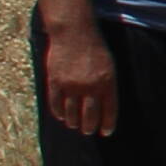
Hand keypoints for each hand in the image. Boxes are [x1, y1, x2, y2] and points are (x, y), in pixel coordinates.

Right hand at [39, 16, 117, 137]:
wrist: (74, 33)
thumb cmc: (96, 49)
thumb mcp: (110, 66)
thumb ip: (107, 85)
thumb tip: (104, 104)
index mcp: (108, 83)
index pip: (109, 110)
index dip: (107, 124)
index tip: (106, 132)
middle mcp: (90, 86)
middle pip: (90, 115)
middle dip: (89, 126)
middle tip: (88, 131)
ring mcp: (71, 85)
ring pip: (72, 112)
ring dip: (74, 122)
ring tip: (75, 126)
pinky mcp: (56, 81)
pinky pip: (56, 103)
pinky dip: (58, 112)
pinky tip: (61, 117)